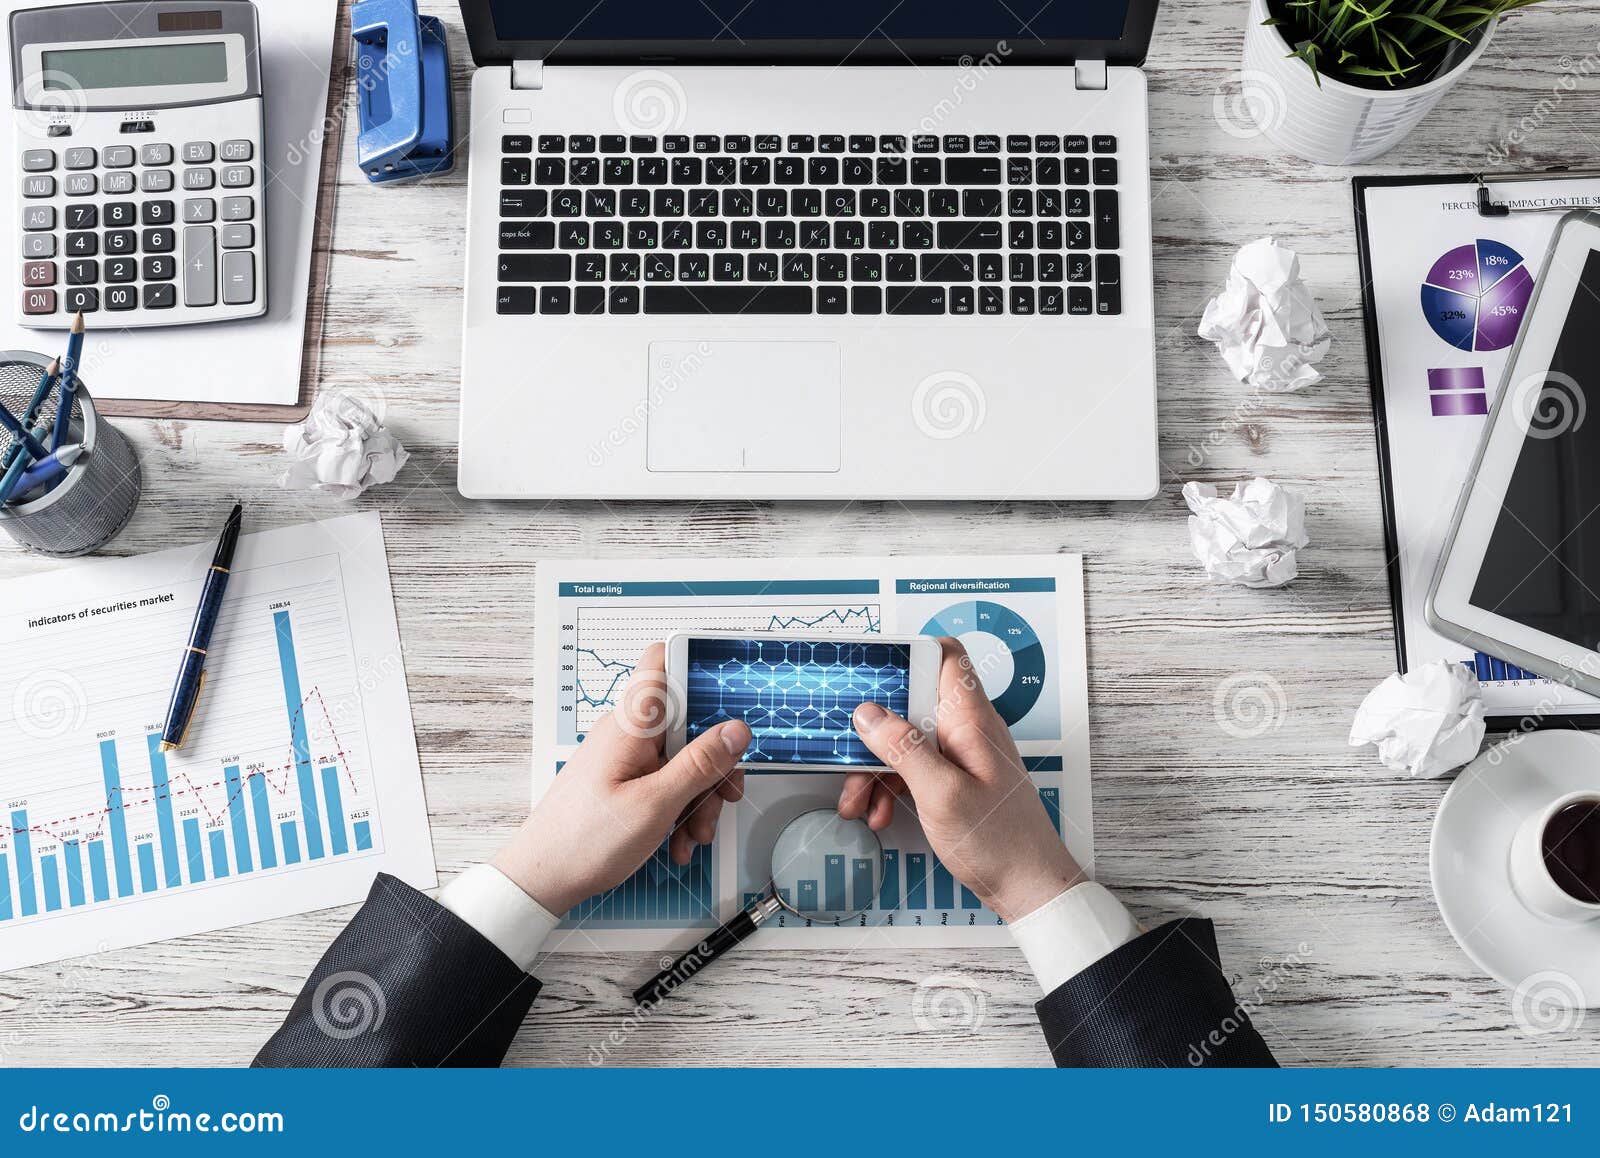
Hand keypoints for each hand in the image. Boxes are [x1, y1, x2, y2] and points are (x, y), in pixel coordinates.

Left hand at [490, 643, 749, 914]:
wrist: (542, 878)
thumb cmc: (584, 842)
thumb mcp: (656, 804)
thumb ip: (700, 763)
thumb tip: (735, 730)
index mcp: (632, 723)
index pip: (663, 660)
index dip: (700, 665)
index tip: (732, 694)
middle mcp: (628, 732)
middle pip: (688, 722)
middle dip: (712, 763)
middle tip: (722, 797)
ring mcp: (626, 757)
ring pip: (681, 759)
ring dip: (698, 797)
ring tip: (693, 836)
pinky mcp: (624, 780)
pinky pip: (665, 782)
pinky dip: (678, 810)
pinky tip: (677, 841)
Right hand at [838, 638, 1084, 921]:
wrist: (1028, 888)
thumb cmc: (1000, 842)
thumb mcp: (941, 794)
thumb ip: (904, 748)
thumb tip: (869, 714)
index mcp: (971, 719)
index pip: (944, 656)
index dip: (906, 653)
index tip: (868, 671)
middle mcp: (966, 729)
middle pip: (910, 702)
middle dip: (874, 729)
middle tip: (848, 750)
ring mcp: (960, 754)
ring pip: (905, 740)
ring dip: (875, 767)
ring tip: (857, 801)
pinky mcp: (954, 779)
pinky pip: (913, 768)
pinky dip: (891, 787)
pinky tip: (880, 812)